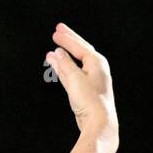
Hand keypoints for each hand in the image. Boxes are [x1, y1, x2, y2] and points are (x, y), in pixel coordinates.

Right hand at [45, 23, 117, 137]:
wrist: (99, 122)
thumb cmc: (90, 100)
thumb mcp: (75, 79)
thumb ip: (65, 64)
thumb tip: (57, 53)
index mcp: (97, 62)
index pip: (79, 46)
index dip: (67, 38)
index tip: (55, 32)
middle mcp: (96, 69)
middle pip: (80, 50)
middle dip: (68, 40)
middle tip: (58, 30)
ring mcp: (91, 80)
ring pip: (75, 63)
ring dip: (64, 56)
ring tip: (54, 50)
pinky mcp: (85, 91)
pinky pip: (72, 74)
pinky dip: (64, 69)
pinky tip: (57, 67)